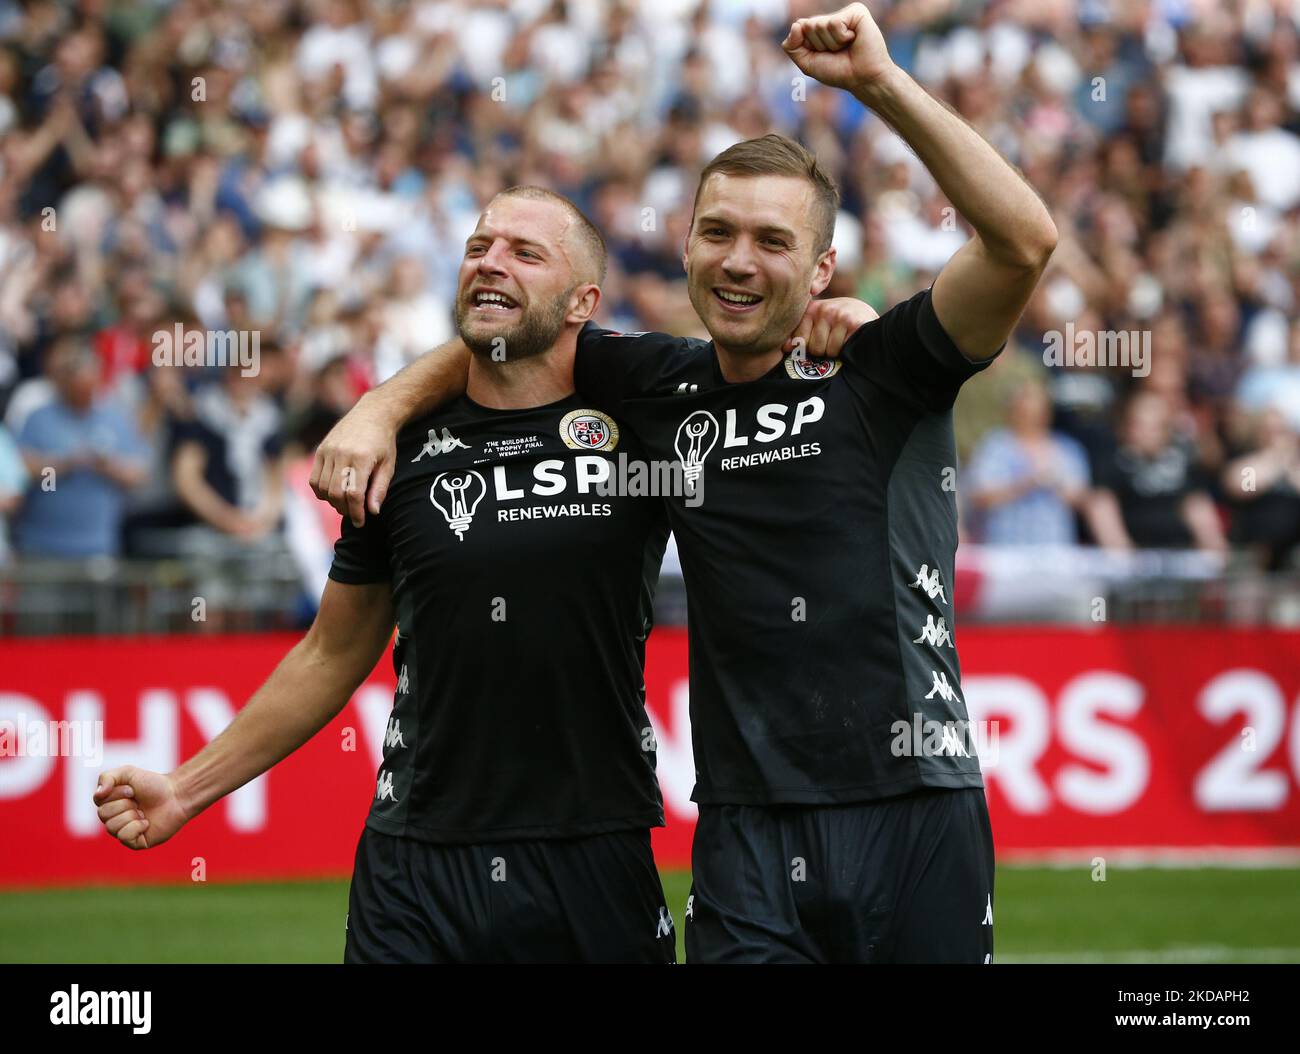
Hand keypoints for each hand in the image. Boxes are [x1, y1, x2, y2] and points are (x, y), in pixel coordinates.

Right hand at [93, 767, 190, 849]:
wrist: (176, 796)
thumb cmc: (153, 784)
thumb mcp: (128, 773)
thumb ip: (107, 777)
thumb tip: (98, 794)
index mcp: (109, 803)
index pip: (98, 801)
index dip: (116, 794)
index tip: (133, 789)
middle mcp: (113, 819)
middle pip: (103, 815)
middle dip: (124, 804)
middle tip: (139, 802)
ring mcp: (123, 831)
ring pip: (112, 827)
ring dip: (131, 815)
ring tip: (143, 812)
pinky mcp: (135, 842)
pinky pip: (124, 837)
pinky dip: (136, 827)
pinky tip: (146, 823)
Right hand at [309, 395, 398, 526]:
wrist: (372, 414)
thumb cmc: (383, 442)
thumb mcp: (388, 465)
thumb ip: (380, 489)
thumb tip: (372, 511)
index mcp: (362, 458)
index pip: (354, 493)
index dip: (356, 512)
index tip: (361, 522)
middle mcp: (342, 453)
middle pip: (336, 493)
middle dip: (344, 509)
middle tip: (354, 514)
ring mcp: (328, 451)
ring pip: (322, 487)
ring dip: (332, 501)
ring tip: (345, 503)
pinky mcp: (320, 450)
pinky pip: (314, 478)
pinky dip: (321, 491)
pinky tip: (333, 493)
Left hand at [781, 3, 895, 93]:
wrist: (863, 79)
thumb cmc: (838, 72)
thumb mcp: (807, 63)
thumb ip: (792, 46)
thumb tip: (796, 24)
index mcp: (820, 29)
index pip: (799, 27)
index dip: (807, 46)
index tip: (823, 55)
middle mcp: (831, 18)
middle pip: (808, 25)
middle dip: (819, 45)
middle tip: (837, 52)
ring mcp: (844, 14)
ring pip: (820, 24)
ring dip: (831, 43)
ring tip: (846, 47)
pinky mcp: (856, 11)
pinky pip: (834, 23)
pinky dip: (841, 37)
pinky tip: (853, 39)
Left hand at [783, 297, 878, 357]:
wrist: (870, 319)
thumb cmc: (839, 326)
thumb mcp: (819, 325)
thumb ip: (801, 334)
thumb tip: (785, 347)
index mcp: (811, 309)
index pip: (798, 341)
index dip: (809, 347)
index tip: (820, 339)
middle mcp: (824, 309)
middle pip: (813, 348)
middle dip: (824, 351)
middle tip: (835, 340)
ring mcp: (839, 315)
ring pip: (828, 351)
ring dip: (837, 352)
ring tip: (844, 340)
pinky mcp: (854, 323)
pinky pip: (841, 350)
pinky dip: (846, 350)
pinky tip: (851, 340)